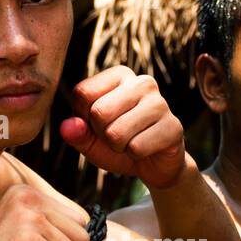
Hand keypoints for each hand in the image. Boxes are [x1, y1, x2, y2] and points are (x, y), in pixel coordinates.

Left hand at [60, 65, 186, 189]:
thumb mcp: (90, 140)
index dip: (83, 118)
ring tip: (132, 142)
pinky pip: (136, 148)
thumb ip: (75, 133)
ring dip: (119, 147)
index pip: (82, 93)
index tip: (99, 124)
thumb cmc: (118, 144)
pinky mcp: (173, 126)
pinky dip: (135, 156)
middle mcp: (142, 82)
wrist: (152, 164)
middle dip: (102, 134)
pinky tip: (146, 149)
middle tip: (117, 136)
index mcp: (119, 75)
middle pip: (99, 112)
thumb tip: (67, 126)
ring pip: (117, 133)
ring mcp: (160, 103)